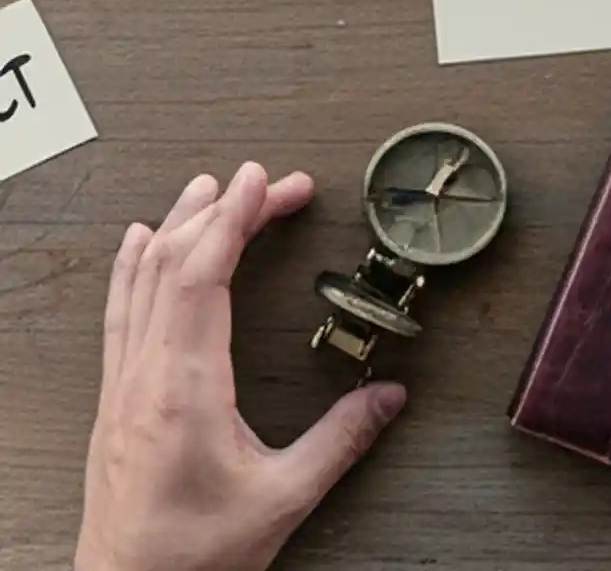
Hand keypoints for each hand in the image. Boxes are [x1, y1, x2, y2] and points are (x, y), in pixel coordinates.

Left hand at [76, 163, 407, 570]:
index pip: (205, 276)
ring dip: (176, 225)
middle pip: (174, 263)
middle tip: (268, 182)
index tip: (261, 182)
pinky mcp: (116, 397)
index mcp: (183, 387)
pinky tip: (139, 243)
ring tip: (208, 189)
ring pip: (139, 279)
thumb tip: (387, 397)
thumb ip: (341, 441)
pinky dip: (132, 265)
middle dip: (222, 210)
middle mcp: (143, 374)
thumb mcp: (283, 497)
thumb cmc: (192, 554)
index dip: (235, 220)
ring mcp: (122, 383)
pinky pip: (119, 309)